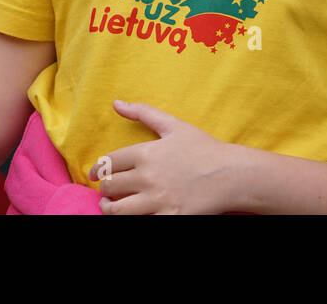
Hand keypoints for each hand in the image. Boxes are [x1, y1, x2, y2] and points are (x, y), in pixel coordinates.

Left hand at [87, 100, 240, 214]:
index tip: (94, 174)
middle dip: (105, 189)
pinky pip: (140, 222)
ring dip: (109, 209)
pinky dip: (133, 219)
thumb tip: (116, 103)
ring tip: (111, 206)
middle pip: (110, 187)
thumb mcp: (174, 125)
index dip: (97, 169)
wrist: (231, 174)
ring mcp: (158, 200)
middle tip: (107, 191)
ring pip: (117, 210)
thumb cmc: (204, 147)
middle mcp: (147, 177)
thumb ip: (143, 112)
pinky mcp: (169, 217)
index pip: (108, 163)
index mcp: (146, 153)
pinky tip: (135, 214)